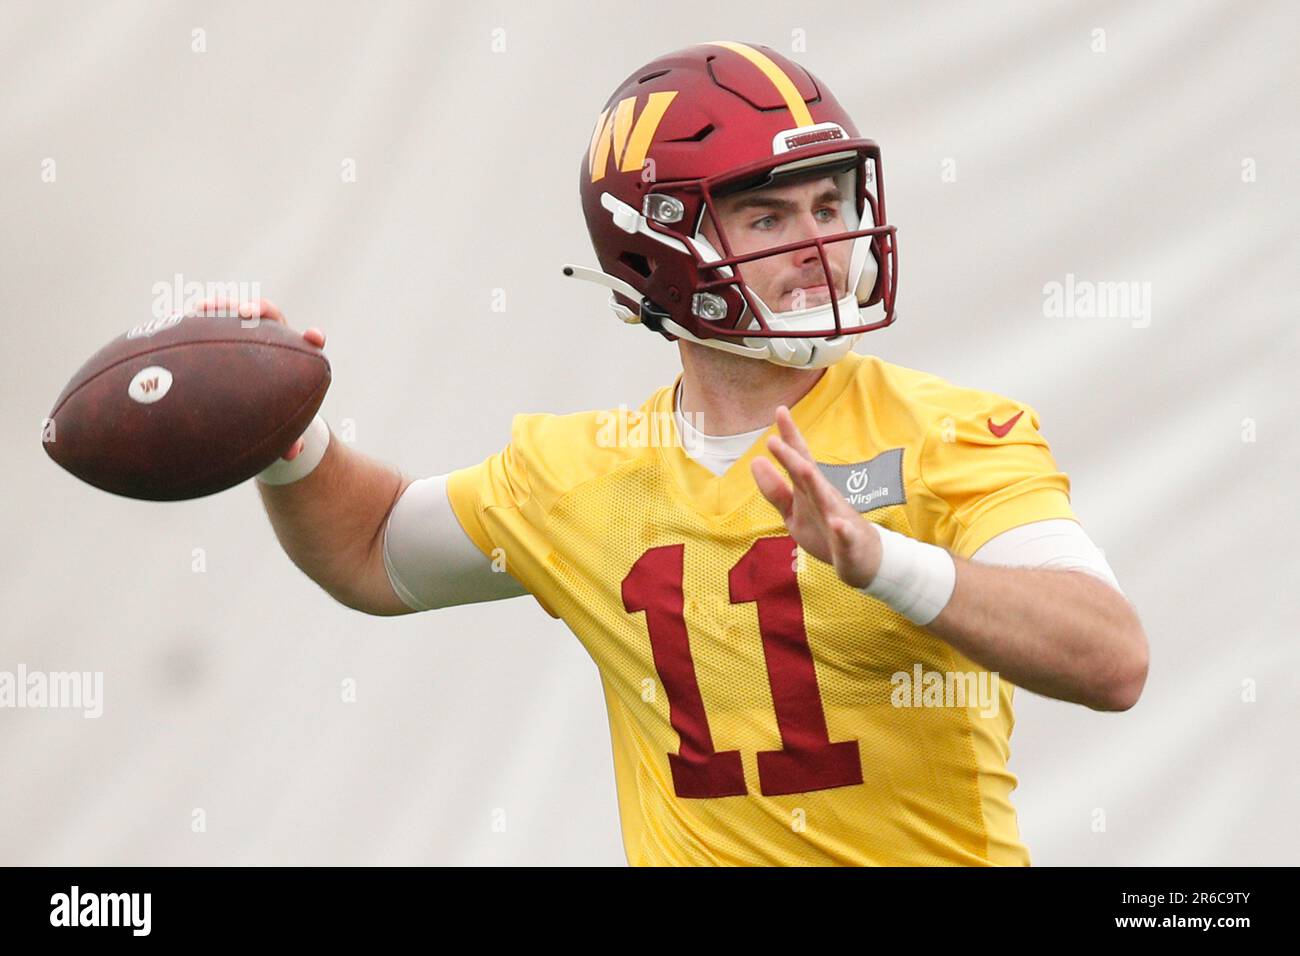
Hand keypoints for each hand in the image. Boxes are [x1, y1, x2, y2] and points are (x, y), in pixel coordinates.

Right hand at [192, 297, 325, 460]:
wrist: (251, 407)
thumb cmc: (271, 416)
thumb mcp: (280, 428)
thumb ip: (290, 439)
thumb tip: (293, 455)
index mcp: (292, 358)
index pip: (307, 343)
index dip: (311, 339)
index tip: (314, 337)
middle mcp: (270, 339)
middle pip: (270, 316)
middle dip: (259, 311)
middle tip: (246, 313)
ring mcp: (243, 333)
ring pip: (233, 312)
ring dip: (220, 306)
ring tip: (201, 308)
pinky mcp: (219, 334)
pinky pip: (206, 322)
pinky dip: (193, 319)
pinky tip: (173, 320)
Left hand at [751, 405, 882, 588]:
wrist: (862, 559)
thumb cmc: (824, 528)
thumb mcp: (793, 511)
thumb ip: (774, 489)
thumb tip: (755, 461)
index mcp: (810, 489)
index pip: (800, 458)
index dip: (789, 437)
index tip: (780, 410)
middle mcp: (824, 497)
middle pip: (808, 474)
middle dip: (792, 458)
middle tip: (774, 440)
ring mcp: (838, 518)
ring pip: (826, 499)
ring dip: (815, 484)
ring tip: (802, 468)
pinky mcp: (847, 541)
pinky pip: (844, 534)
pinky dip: (841, 529)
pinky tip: (837, 524)